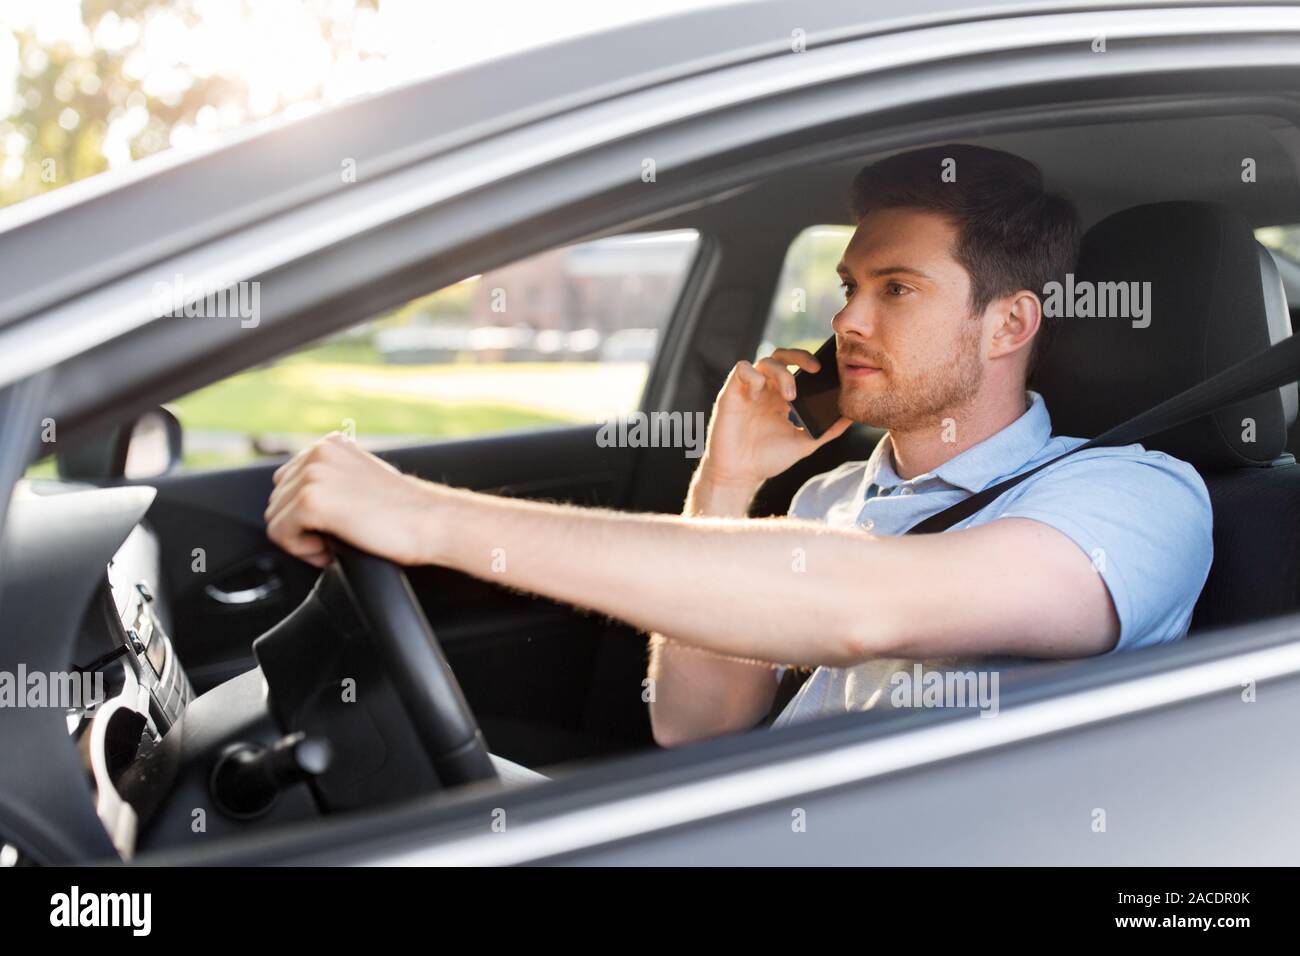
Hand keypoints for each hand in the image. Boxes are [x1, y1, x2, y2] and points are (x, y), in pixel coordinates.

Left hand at [264, 433, 439, 567]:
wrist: (432, 522)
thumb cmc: (406, 512)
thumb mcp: (363, 480)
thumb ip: (333, 479)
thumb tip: (299, 504)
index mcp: (329, 444)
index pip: (287, 482)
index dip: (305, 512)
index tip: (333, 525)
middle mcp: (318, 453)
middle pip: (277, 501)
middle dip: (301, 526)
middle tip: (335, 538)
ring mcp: (313, 475)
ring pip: (276, 519)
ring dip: (302, 540)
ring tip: (336, 543)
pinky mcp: (311, 502)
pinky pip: (281, 535)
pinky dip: (303, 551)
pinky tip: (332, 549)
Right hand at [698, 347, 850, 490]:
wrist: (739, 475)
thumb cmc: (767, 459)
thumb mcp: (805, 444)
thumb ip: (828, 431)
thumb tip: (852, 418)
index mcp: (779, 398)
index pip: (795, 368)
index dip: (808, 362)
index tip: (824, 371)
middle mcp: (765, 390)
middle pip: (781, 356)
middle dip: (799, 357)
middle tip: (814, 369)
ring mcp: (748, 391)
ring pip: (764, 361)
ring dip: (782, 373)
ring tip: (790, 396)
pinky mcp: (731, 394)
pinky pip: (741, 368)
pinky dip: (753, 376)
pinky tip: (758, 396)